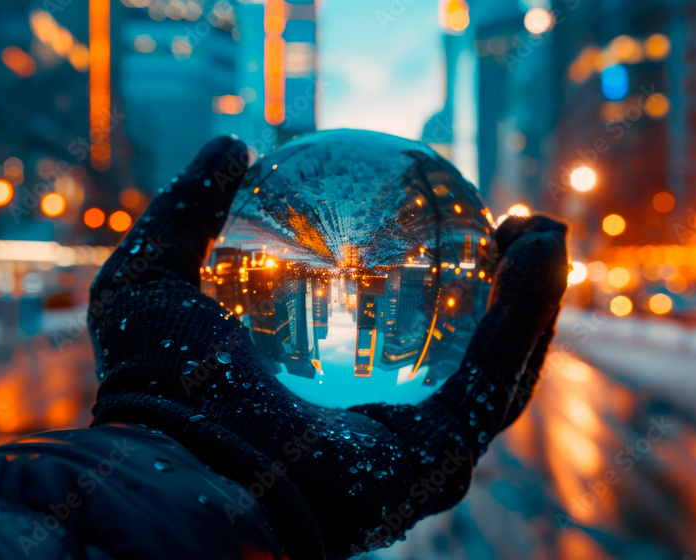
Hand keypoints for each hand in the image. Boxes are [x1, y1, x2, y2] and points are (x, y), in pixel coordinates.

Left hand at [88, 137, 568, 558]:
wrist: (177, 465)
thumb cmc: (153, 388)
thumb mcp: (153, 278)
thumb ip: (189, 211)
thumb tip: (231, 145)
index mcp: (320, 399)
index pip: (390, 340)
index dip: (422, 284)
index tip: (438, 220)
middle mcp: (375, 431)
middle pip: (459, 358)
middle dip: (498, 296)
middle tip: (505, 228)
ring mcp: (413, 455)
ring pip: (499, 373)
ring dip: (532, 301)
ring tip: (542, 229)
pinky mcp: (439, 459)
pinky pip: (496, 378)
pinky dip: (527, 314)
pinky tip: (540, 251)